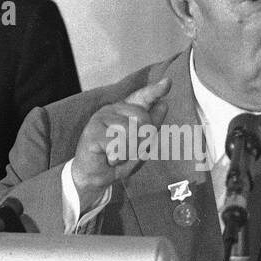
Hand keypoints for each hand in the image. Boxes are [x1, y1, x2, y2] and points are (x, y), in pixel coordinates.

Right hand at [69, 76, 170, 210]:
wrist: (92, 177)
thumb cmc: (116, 159)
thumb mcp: (139, 145)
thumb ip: (151, 126)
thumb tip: (164, 104)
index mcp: (124, 110)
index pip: (143, 97)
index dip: (155, 90)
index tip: (168, 83)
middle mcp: (112, 109)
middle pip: (144, 119)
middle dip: (142, 141)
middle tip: (128, 152)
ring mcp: (101, 118)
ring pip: (132, 133)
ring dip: (129, 152)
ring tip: (117, 156)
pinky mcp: (93, 132)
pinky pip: (119, 145)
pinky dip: (118, 157)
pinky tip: (108, 159)